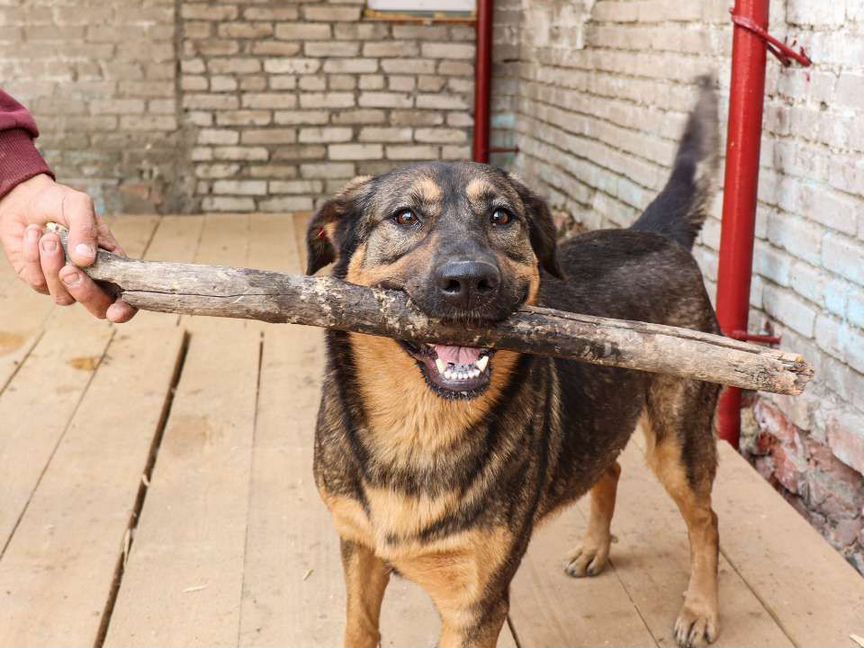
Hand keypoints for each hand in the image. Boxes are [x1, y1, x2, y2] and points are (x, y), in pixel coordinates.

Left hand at [0, 174, 135, 321]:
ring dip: (53, 266)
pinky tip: (34, 235)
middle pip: (97, 307)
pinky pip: (38, 282)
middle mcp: (92, 279)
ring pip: (64, 297)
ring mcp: (65, 283)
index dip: (125, 309)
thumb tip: (86, 260)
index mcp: (112, 264)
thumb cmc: (60, 203)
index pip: (126, 296)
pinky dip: (34, 257)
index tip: (116, 312)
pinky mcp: (40, 281)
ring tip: (48, 236)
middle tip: (69, 269)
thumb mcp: (79, 206)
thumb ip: (86, 230)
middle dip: (84, 292)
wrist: (24, 199)